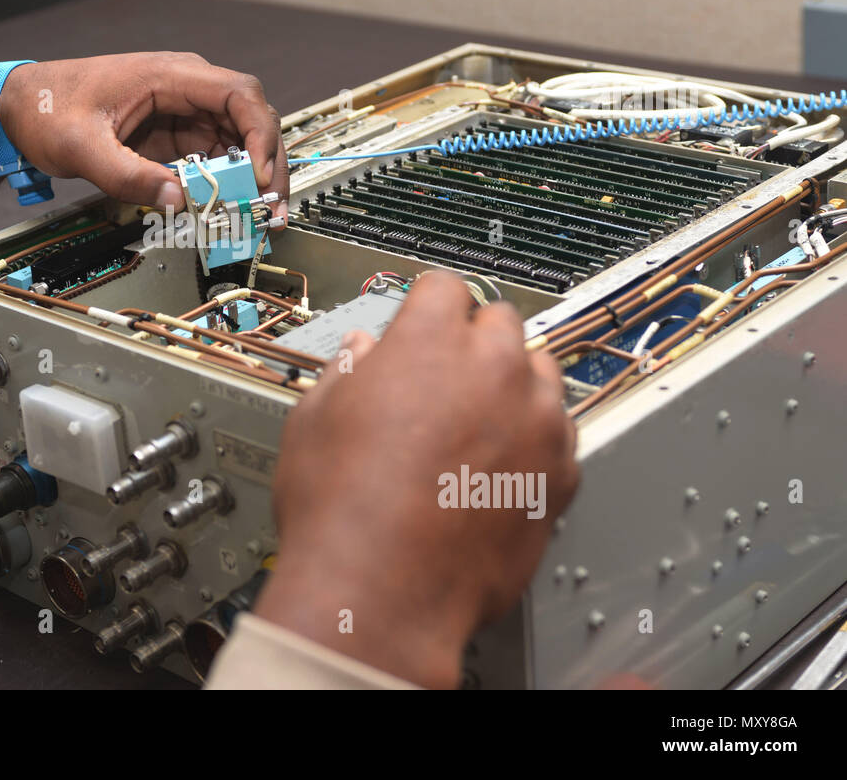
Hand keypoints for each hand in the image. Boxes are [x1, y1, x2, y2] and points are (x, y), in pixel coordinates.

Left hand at [0, 53, 287, 215]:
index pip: (239, 94)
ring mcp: (182, 111)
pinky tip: (229, 206)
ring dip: (252, 176)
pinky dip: (227, 181)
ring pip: (238, 140)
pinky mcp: (174, 134)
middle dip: (267, 163)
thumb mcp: (81, 146)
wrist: (21, 107)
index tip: (257, 175)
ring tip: (257, 214)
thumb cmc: (48, 109)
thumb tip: (173, 201)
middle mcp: (185, 88)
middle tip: (270, 208)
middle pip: (251, 118)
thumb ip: (126, 175)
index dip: (259, 135)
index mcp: (169, 74)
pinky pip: (214, 156)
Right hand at [253, 271, 578, 687]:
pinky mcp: (562, 476)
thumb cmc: (342, 509)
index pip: (445, 287)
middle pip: (501, 323)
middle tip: (443, 379)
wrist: (382, 591)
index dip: (426, 306)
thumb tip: (361, 355)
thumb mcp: (315, 419)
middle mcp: (494, 368)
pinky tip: (496, 469)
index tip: (421, 323)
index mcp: (430, 340)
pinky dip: (535, 442)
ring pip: (541, 374)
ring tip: (474, 425)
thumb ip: (347, 371)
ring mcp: (537, 422)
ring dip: (512, 386)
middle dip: (473, 342)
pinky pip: (561, 436)